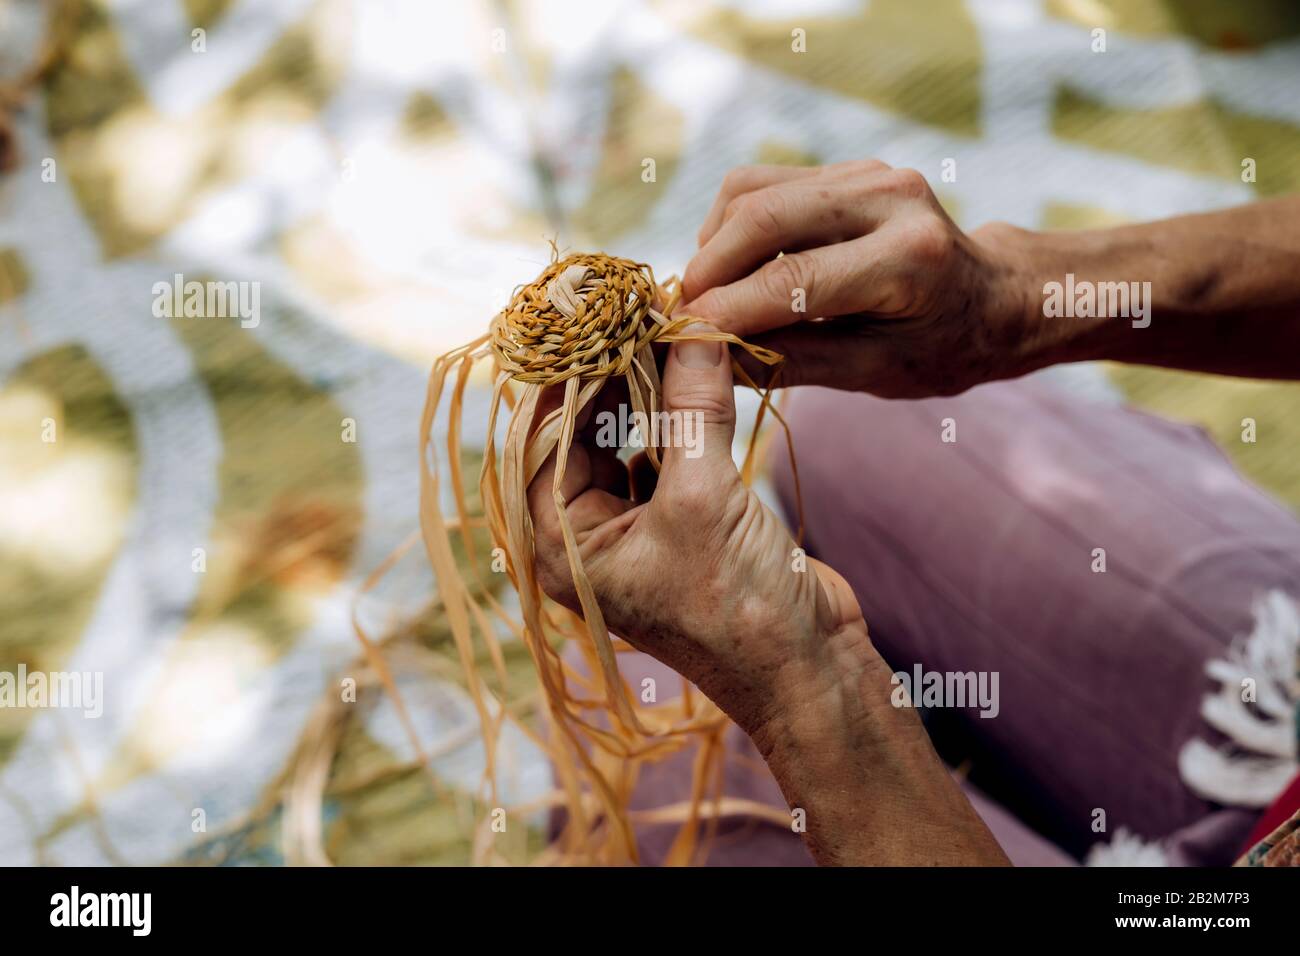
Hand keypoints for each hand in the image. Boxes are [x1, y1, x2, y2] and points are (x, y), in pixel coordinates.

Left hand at [526, 325, 865, 736]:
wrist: (808, 670)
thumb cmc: (741, 608)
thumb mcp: (706, 498)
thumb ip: (693, 408)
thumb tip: (691, 324)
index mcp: (563, 548)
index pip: (542, 440)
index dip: (569, 375)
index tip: (597, 317)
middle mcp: (586, 539)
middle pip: (580, 436)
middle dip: (612, 377)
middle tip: (640, 314)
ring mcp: (632, 532)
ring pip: (623, 441)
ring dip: (647, 392)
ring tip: (669, 333)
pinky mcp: (676, 524)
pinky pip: (662, 456)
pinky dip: (678, 418)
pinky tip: (696, 377)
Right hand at [681, 160, 1035, 397]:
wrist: (995, 296)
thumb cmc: (942, 349)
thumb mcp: (875, 373)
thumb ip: (792, 361)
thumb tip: (709, 360)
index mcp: (909, 258)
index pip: (794, 280)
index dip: (727, 309)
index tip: (681, 336)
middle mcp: (890, 197)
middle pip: (763, 216)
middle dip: (708, 267)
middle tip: (678, 313)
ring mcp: (868, 172)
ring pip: (753, 191)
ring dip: (714, 243)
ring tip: (705, 295)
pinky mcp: (848, 168)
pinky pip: (765, 185)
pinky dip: (733, 226)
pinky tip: (731, 268)